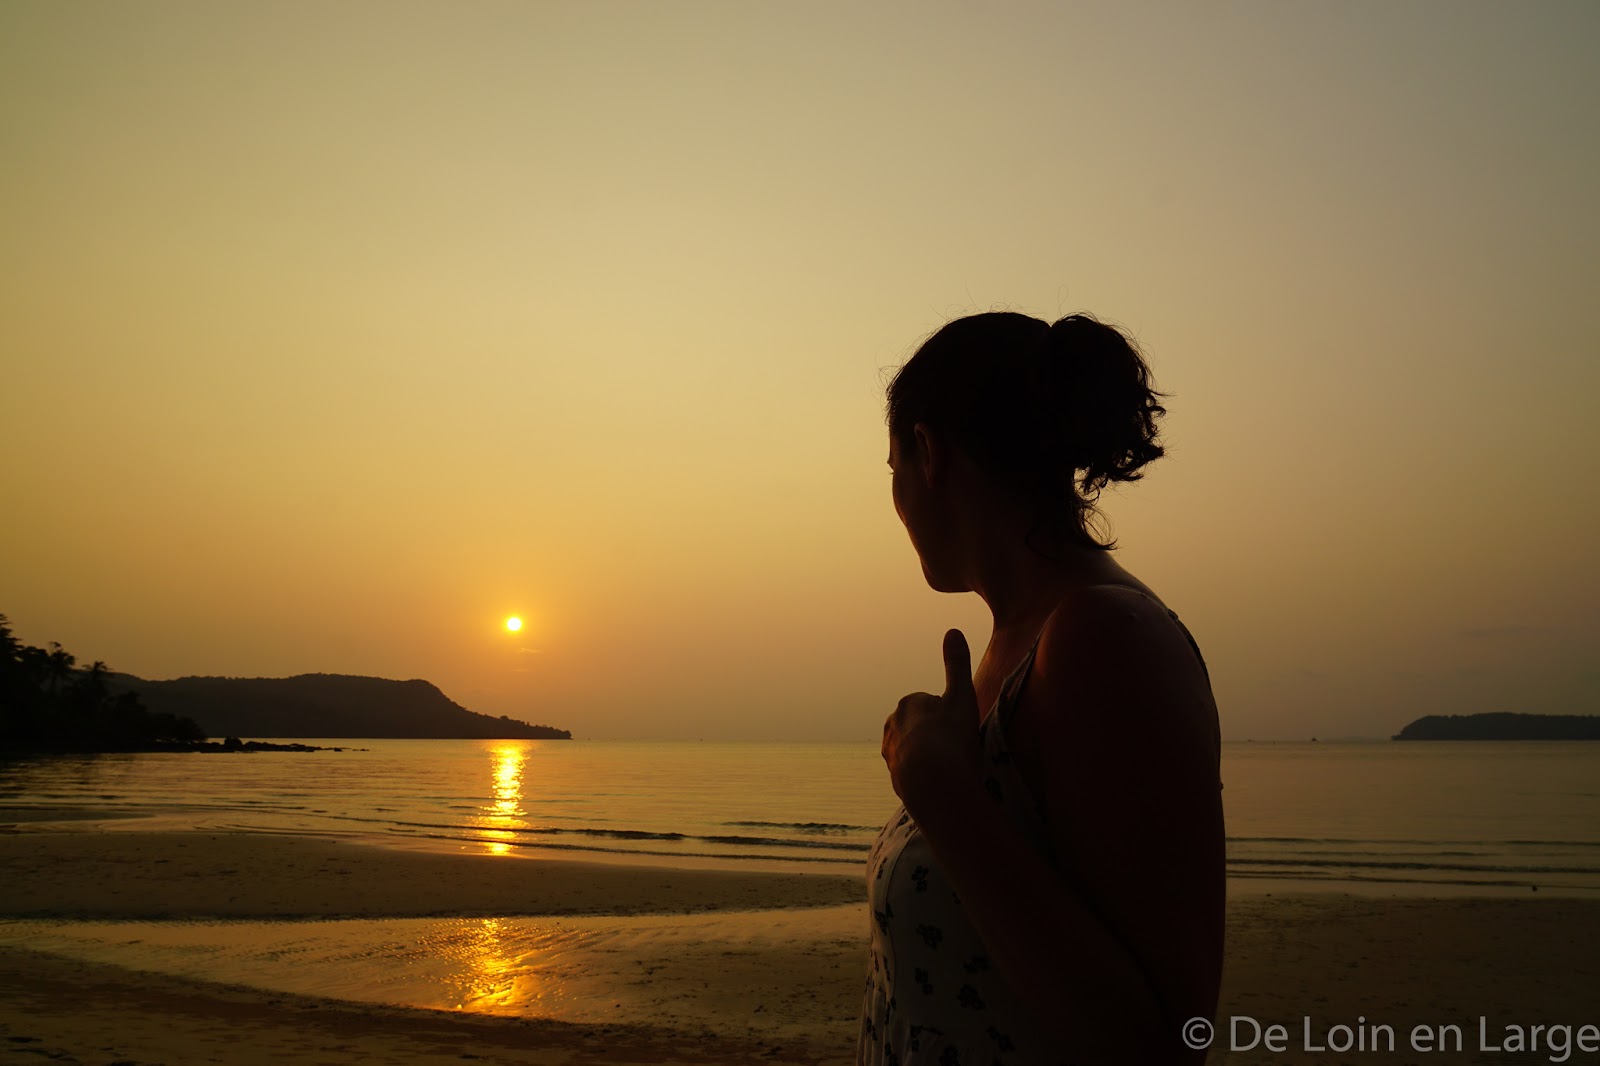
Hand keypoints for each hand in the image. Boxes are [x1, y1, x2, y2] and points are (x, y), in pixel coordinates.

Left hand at [881, 629, 983, 822]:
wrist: (934, 785)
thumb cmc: (950, 738)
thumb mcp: (961, 696)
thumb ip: (958, 664)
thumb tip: (953, 631)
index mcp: (907, 704)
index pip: (933, 704)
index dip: (951, 716)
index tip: (960, 728)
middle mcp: (892, 726)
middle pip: (923, 726)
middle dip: (938, 735)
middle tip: (957, 748)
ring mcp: (891, 753)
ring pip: (917, 749)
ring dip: (932, 756)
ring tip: (950, 767)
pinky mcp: (894, 778)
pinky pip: (915, 772)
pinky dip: (927, 775)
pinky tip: (941, 782)